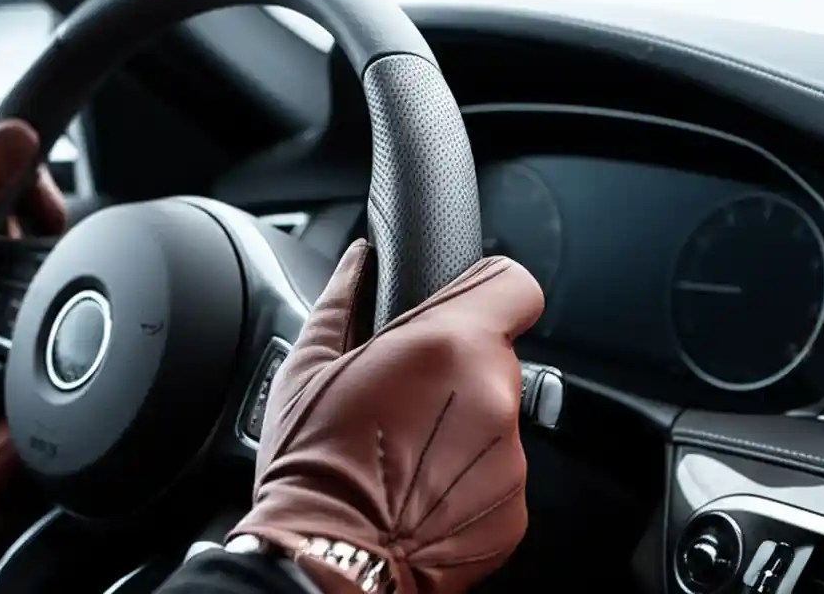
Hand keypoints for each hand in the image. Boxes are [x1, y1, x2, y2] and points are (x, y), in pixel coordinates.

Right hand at [231, 240, 543, 593]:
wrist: (327, 560)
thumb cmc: (311, 466)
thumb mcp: (308, 368)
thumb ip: (345, 302)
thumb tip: (359, 263)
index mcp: (447, 345)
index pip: (515, 287)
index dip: (491, 291)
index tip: (467, 306)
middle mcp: (492, 395)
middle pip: (496, 359)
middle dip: (458, 370)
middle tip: (405, 398)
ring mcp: (510, 458)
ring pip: (497, 420)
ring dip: (463, 428)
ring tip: (404, 453)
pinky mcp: (513, 510)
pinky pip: (496, 476)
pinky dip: (466, 480)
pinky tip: (418, 491)